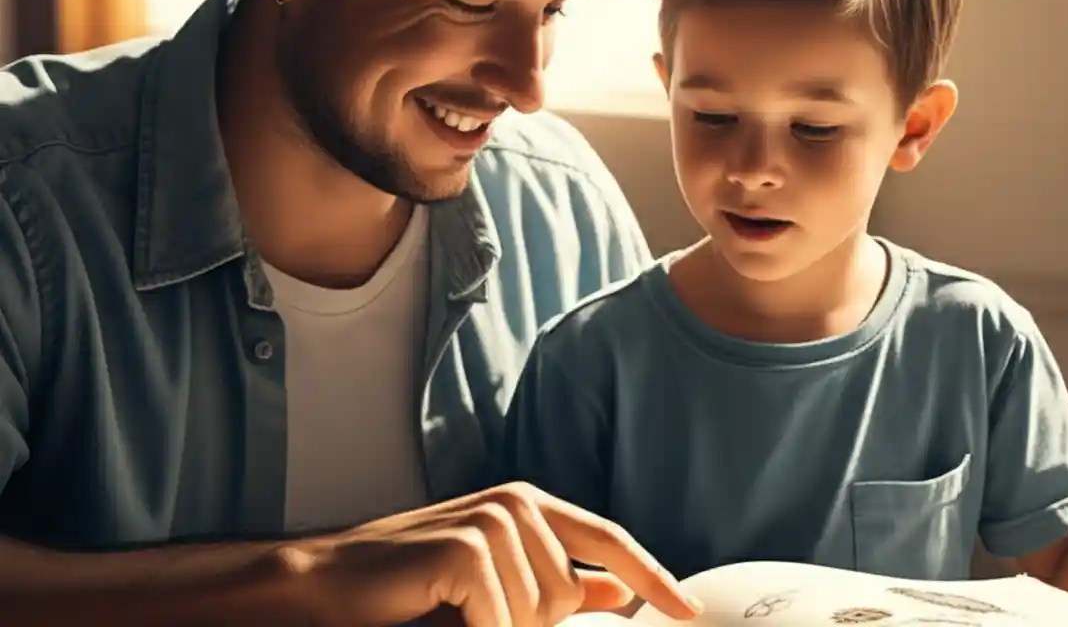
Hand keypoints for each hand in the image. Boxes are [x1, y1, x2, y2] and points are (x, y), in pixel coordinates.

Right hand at [283, 482, 701, 626]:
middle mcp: (517, 503)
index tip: (690, 611)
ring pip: (539, 615)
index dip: (653, 577)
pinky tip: (440, 616)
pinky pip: (503, 625)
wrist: (326, 585)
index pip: (610, 540)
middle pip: (570, 596)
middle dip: (530, 625)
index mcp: (530, 505)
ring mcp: (493, 521)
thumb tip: (618, 592)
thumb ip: (559, 583)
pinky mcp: (467, 548)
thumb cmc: (411, 589)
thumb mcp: (497, 585)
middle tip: (470, 614)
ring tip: (451, 613)